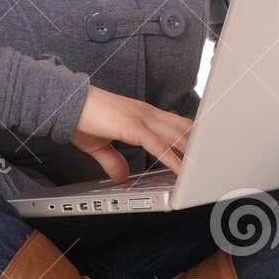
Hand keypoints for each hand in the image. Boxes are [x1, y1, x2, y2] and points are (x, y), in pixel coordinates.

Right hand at [71, 88, 193, 182]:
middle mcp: (146, 113)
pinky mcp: (132, 126)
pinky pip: (158, 145)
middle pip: (182, 128)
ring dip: (191, 153)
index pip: (175, 123)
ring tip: (203, 169)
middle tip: (213, 162)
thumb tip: (121, 175)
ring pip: (175, 136)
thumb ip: (113, 160)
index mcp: (142, 113)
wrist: (66, 103)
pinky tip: (180, 170)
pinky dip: (172, 159)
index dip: (191, 137)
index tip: (202, 150)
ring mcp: (141, 118)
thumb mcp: (99, 145)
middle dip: (198, 146)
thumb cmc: (81, 117)